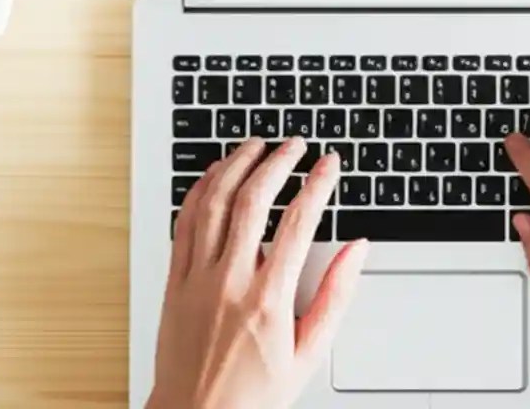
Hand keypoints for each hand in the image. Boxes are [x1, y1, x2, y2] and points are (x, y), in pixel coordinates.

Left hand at [149, 137, 369, 408]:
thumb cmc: (253, 395)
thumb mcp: (309, 353)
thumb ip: (335, 296)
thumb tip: (356, 251)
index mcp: (268, 300)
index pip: (298, 223)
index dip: (318, 185)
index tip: (329, 164)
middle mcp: (229, 283)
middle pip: (254, 201)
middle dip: (278, 162)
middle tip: (295, 144)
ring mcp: (196, 280)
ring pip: (214, 204)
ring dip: (236, 165)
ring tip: (256, 145)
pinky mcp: (173, 282)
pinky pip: (184, 224)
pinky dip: (200, 191)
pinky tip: (214, 175)